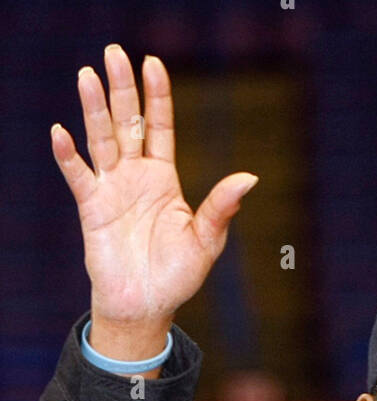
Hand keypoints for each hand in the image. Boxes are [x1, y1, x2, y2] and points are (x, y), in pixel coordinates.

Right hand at [51, 44, 258, 355]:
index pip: (160, 126)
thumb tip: (249, 179)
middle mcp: (136, 176)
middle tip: (114, 52)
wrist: (147, 306)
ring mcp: (111, 189)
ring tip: (87, 75)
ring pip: (101, 140)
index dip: (157, 96)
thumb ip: (221, 208)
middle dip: (122, 89)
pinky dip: (68, 156)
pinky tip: (61, 133)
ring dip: (94, 109)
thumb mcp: (206, 241)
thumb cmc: (177, 275)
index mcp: (164, 178)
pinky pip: (78, 177)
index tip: (153, 63)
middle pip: (127, 123)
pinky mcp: (92, 208)